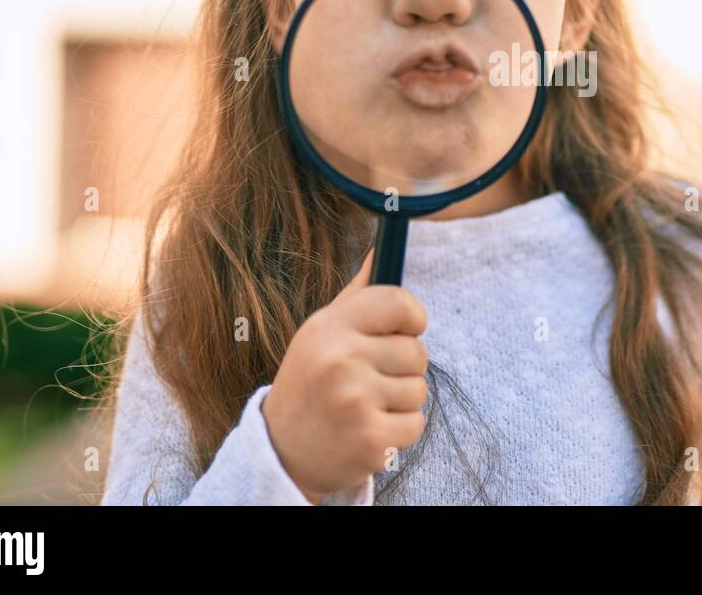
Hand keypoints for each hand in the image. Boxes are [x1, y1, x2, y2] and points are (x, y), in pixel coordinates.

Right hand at [262, 247, 428, 502]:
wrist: (281, 452)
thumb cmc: (311, 382)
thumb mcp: (321, 333)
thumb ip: (357, 296)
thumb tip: (381, 250)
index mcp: (330, 326)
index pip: (399, 303)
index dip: (413, 317)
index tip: (407, 330)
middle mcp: (341, 359)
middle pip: (417, 352)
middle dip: (404, 368)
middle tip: (371, 380)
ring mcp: (356, 401)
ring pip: (420, 389)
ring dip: (401, 401)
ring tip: (366, 406)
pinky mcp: (371, 439)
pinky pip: (417, 423)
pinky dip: (401, 430)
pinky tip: (369, 430)